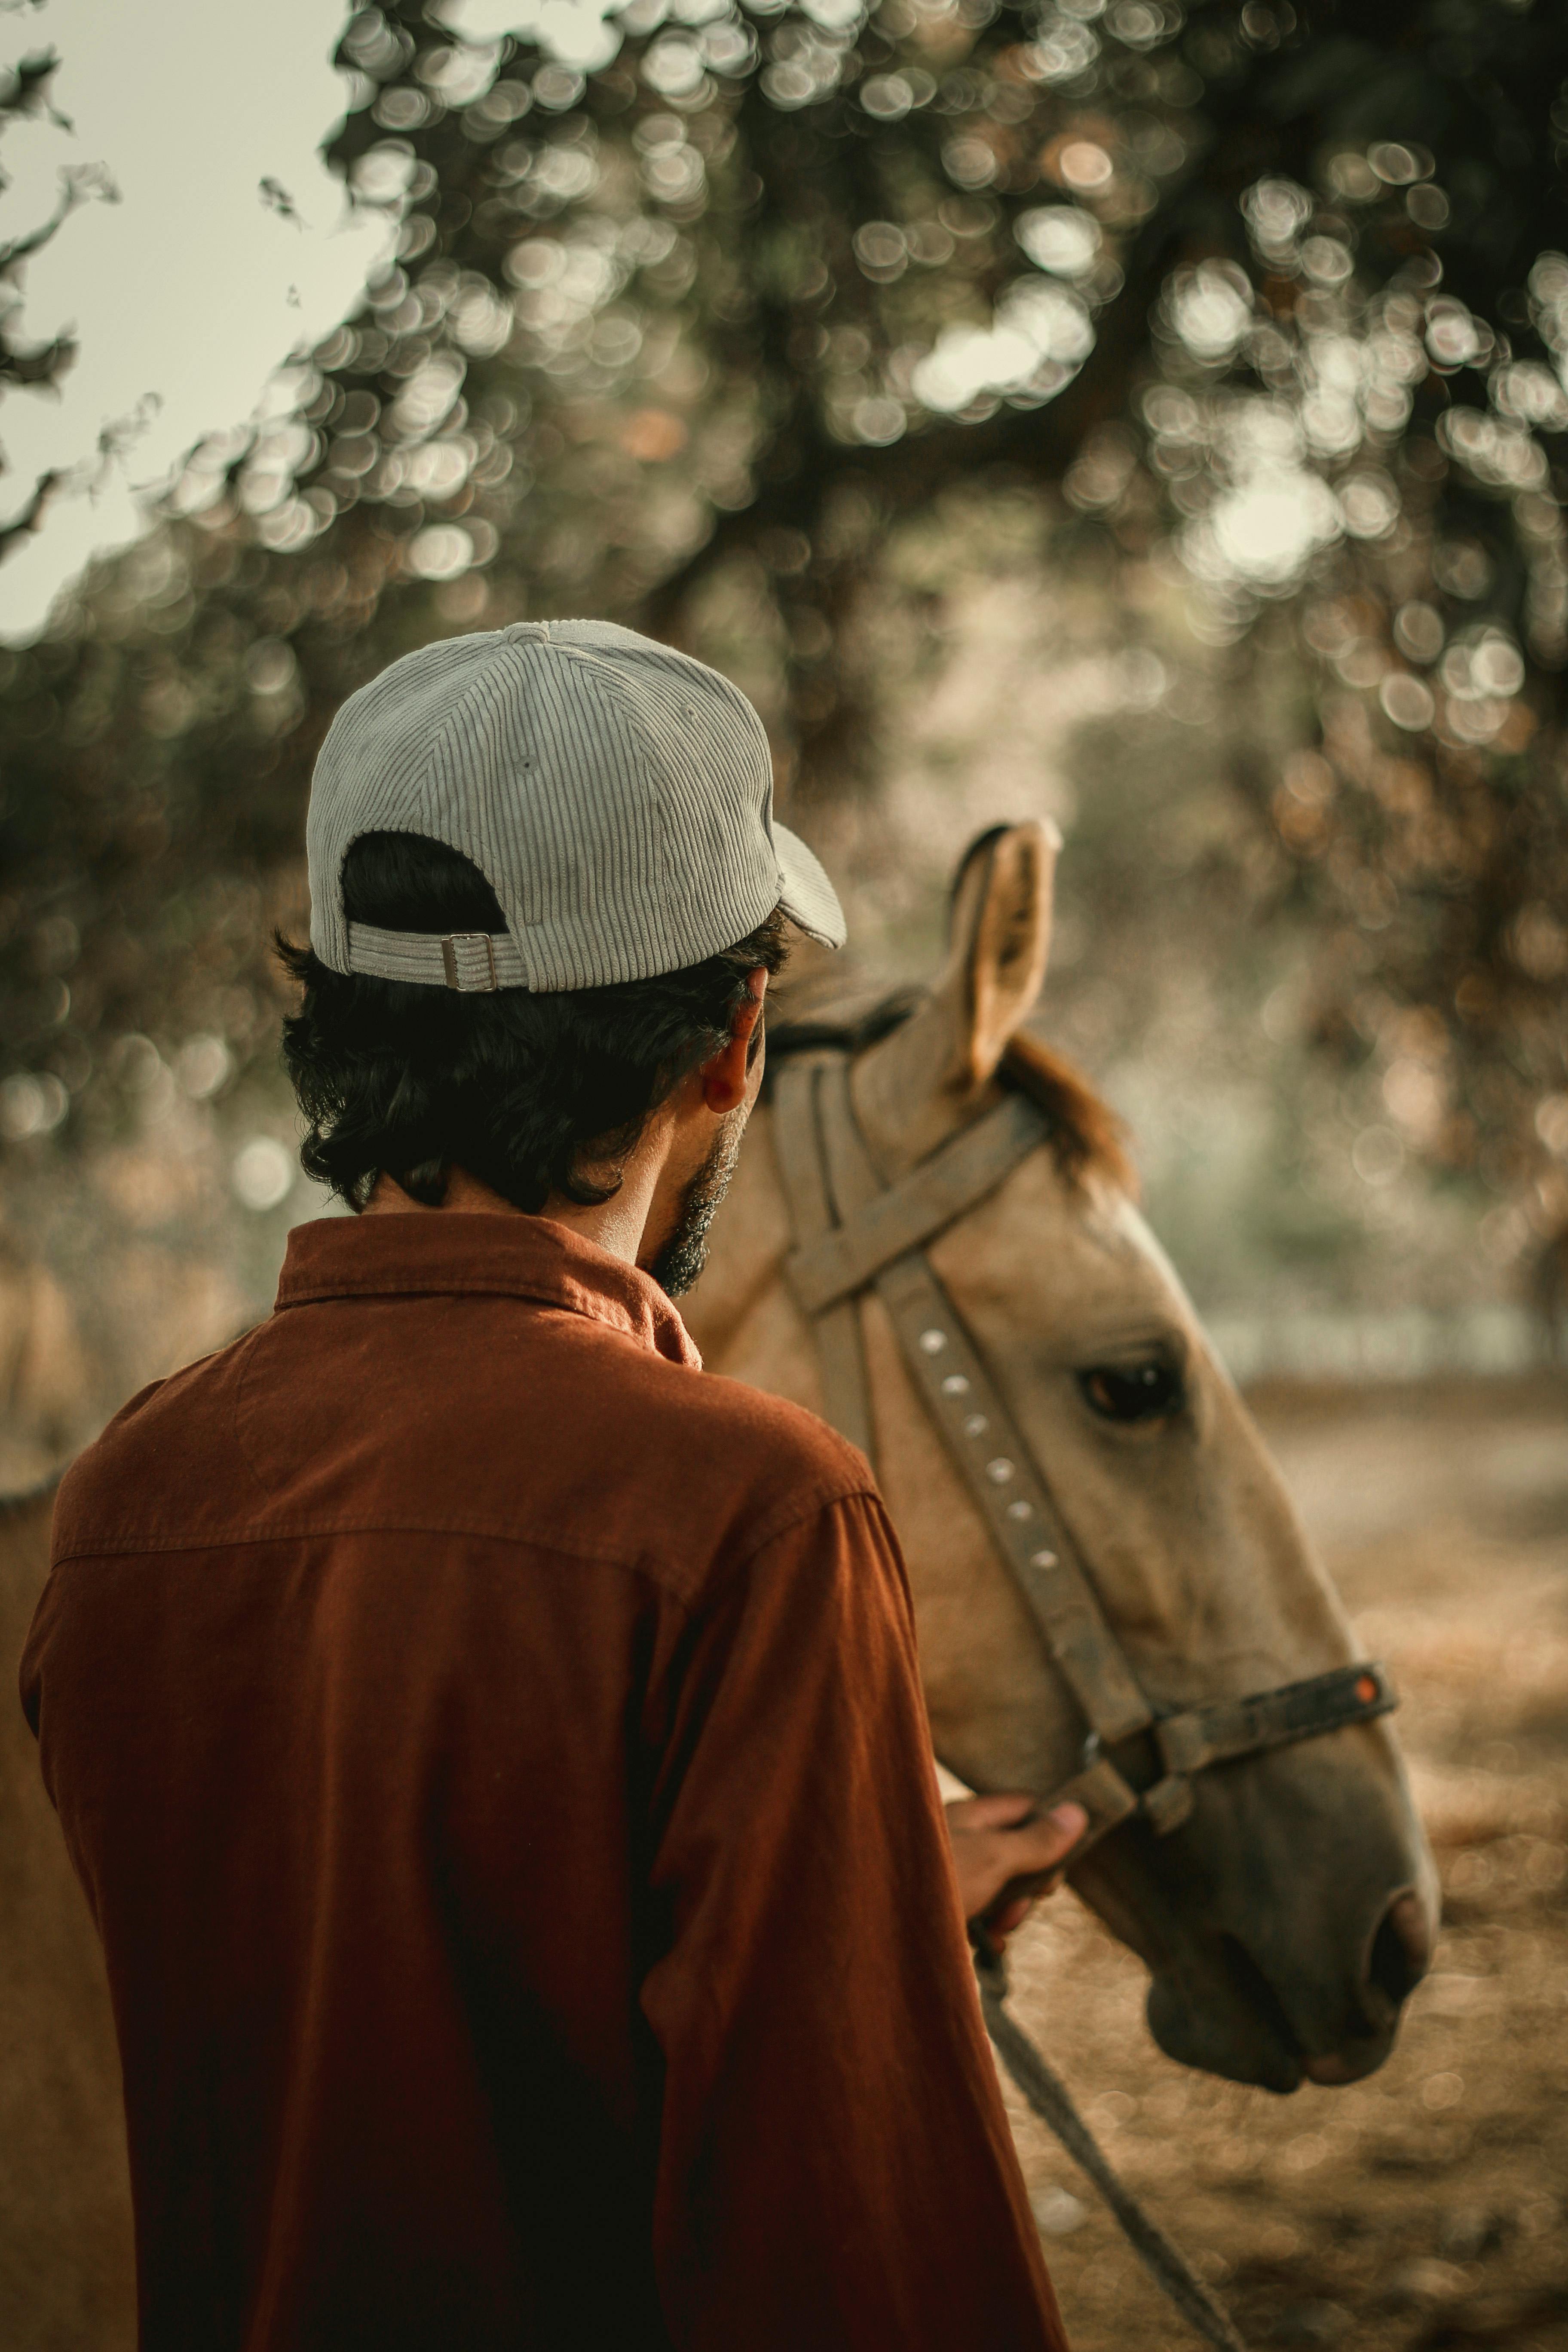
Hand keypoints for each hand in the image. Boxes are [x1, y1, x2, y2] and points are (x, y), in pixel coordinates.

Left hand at [944, 1794, 1089, 1947]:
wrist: (872, 1929)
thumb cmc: (932, 1880)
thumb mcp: (994, 1857)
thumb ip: (1036, 1840)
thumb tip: (1078, 1810)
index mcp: (969, 1817)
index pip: (1024, 1808)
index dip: (1050, 1829)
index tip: (1061, 1863)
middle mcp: (958, 1842)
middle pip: (1015, 1854)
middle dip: (1028, 1884)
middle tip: (1024, 1903)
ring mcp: (949, 1878)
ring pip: (1000, 1890)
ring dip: (1009, 1913)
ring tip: (997, 1930)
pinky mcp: (941, 1912)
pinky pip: (979, 1918)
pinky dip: (990, 1932)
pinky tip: (988, 1947)